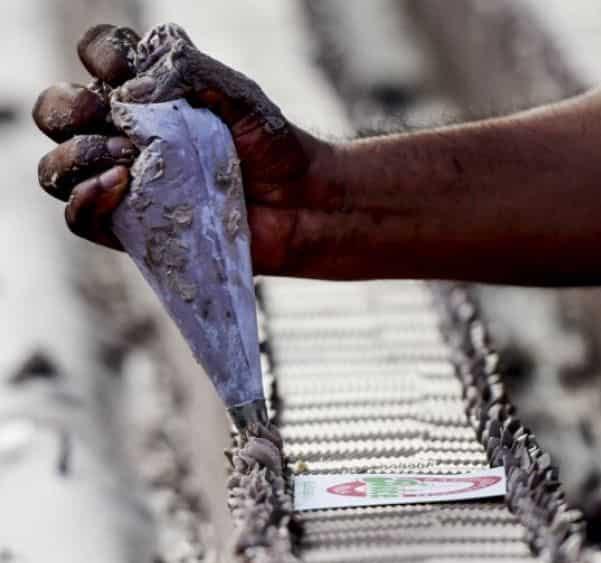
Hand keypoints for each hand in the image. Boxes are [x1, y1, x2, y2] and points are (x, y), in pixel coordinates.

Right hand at [33, 24, 338, 272]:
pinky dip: (87, 199)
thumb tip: (129, 94)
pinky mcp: (129, 227)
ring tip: (128, 158)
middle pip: (57, 111)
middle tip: (109, 114)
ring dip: (78, 155)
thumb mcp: (236, 93)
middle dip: (70, 107)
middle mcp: (121, 133)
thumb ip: (186, 71)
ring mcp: (121, 181)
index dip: (102, 55)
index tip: (130, 68)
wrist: (301, 201)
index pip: (96, 57)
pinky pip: (80, 218)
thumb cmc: (268, 143)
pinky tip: (121, 184)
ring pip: (57, 167)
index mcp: (143, 91)